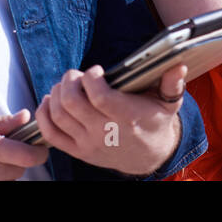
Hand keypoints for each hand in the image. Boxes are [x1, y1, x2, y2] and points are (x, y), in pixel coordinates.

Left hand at [33, 64, 185, 175]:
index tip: (97, 70)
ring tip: (66, 84)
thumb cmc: (156, 123)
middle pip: (71, 103)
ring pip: (58, 115)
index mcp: (127, 118)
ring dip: (56, 93)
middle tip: (77, 75)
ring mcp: (88, 143)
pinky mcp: (77, 151)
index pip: (99, 97)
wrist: (148, 157)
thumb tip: (178, 64)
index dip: (91, 78)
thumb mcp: (169, 103)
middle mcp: (105, 132)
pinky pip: (50, 134)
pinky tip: (50, 100)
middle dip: (69, 81)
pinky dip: (43, 114)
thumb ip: (172, 83)